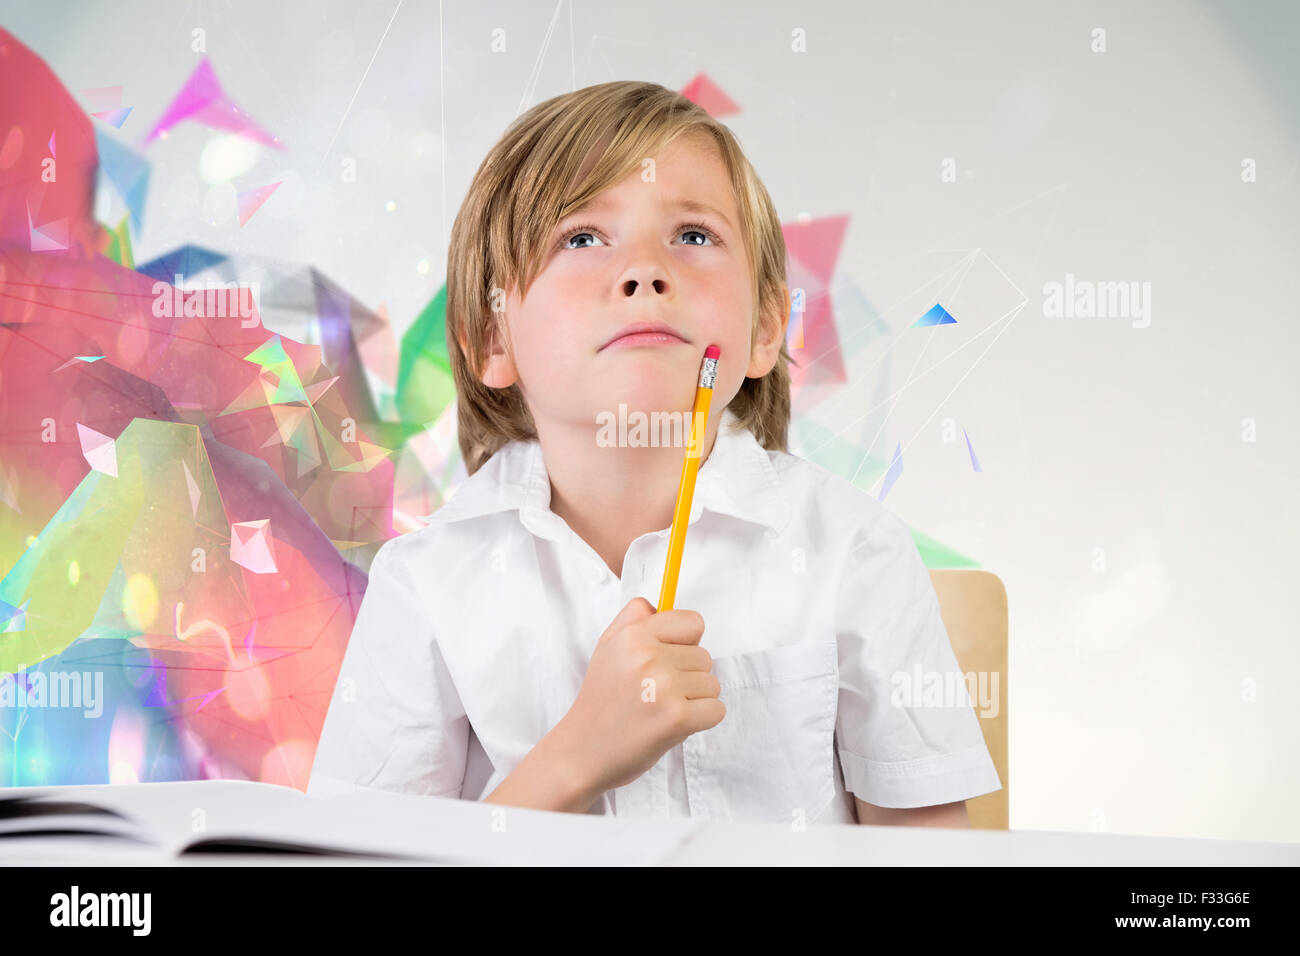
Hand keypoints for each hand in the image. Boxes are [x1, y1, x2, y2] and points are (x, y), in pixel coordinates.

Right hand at [554, 597, 724, 794]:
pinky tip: (672, 726)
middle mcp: (648, 657)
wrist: (581, 752)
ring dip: (694, 700)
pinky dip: (701, 721)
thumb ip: (633, 619)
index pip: (693, 622)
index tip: (668, 660)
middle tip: (656, 694)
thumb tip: (660, 604)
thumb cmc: (600, 701)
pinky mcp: (676, 718)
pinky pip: (716, 710)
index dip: (686, 643)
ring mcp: (663, 688)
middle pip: (705, 656)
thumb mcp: (607, 648)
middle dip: (688, 677)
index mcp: (633, 636)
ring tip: (661, 710)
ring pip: (712, 684)